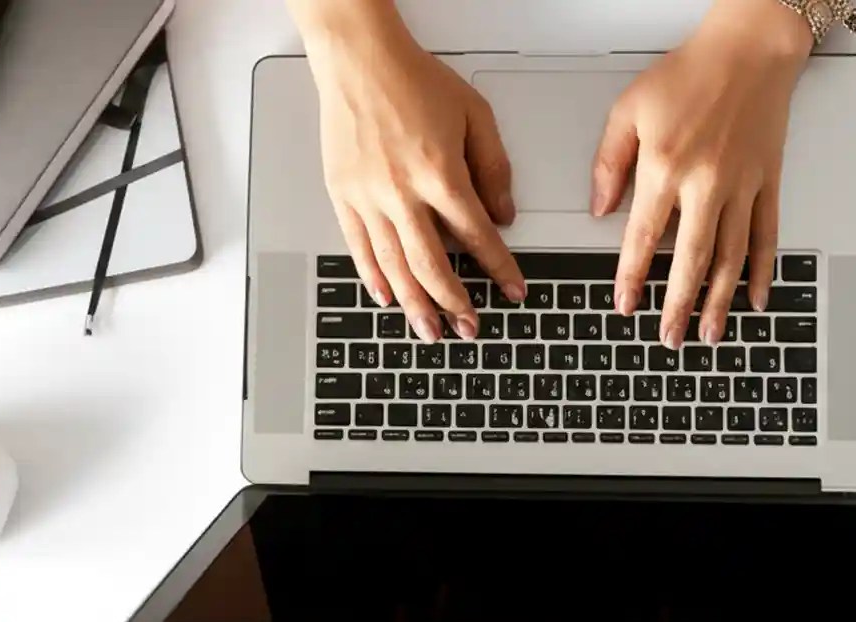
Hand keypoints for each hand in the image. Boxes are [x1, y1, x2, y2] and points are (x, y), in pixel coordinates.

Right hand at [294, 1, 524, 341]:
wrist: (360, 59)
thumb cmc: (415, 79)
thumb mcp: (475, 115)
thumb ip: (494, 168)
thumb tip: (503, 215)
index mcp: (440, 172)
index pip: (477, 236)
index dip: (499, 268)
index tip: (513, 290)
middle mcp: (401, 191)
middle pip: (432, 264)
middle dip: (454, 302)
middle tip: (469, 328)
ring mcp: (367, 197)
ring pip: (394, 265)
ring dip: (415, 303)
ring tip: (430, 329)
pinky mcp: (342, 194)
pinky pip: (360, 247)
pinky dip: (374, 277)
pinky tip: (388, 298)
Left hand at [591, 0, 812, 348]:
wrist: (749, 49)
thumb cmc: (689, 73)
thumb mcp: (628, 109)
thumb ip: (609, 162)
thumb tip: (600, 207)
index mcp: (665, 168)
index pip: (643, 238)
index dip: (633, 277)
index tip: (626, 306)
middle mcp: (706, 183)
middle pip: (691, 260)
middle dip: (679, 306)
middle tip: (670, 337)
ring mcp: (741, 186)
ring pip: (730, 257)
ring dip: (719, 301)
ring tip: (711, 333)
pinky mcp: (766, 182)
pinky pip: (766, 235)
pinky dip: (762, 271)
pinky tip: (755, 297)